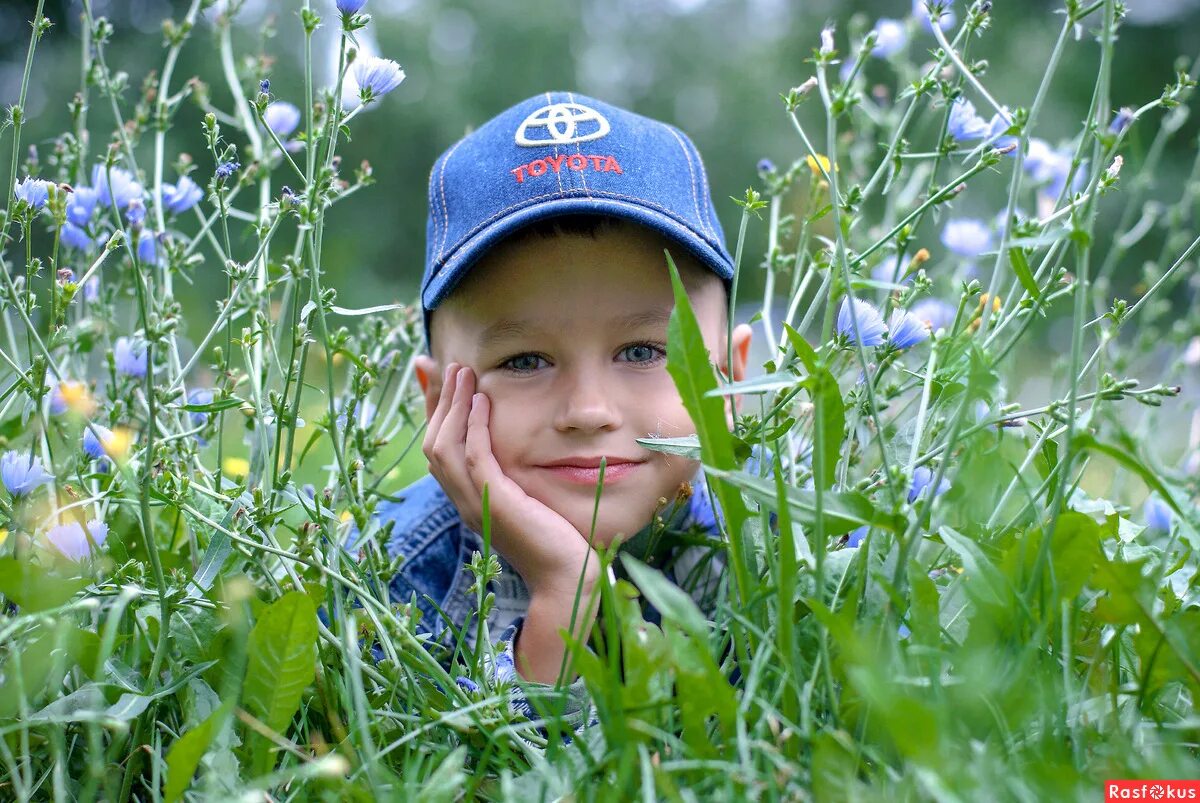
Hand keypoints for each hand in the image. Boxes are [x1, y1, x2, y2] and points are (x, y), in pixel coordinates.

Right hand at [422, 363, 600, 596]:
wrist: (566, 580)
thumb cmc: (557, 542)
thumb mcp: (529, 501)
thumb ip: (516, 477)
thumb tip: (517, 450)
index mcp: (468, 500)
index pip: (440, 448)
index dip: (433, 411)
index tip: (433, 375)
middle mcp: (464, 502)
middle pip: (433, 442)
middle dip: (437, 400)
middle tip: (445, 363)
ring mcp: (475, 505)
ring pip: (445, 447)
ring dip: (452, 405)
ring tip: (462, 371)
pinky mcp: (495, 503)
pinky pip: (474, 459)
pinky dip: (473, 427)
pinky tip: (481, 400)